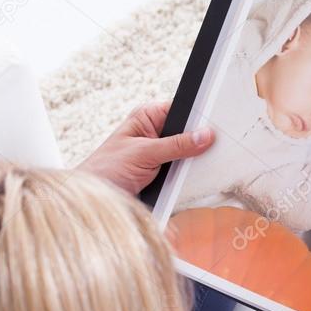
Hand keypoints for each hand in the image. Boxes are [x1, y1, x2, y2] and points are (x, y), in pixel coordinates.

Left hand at [77, 102, 213, 193]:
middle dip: (200, 142)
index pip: (183, 110)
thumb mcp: (144, 153)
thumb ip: (176, 145)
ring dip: (194, 163)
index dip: (200, 117)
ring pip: (188, 154)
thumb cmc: (106, 170)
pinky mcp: (163, 173)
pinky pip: (183, 172)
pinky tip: (197, 179)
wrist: (93, 200)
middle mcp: (156, 132)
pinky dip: (189, 177)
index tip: (217, 125)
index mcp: (148, 117)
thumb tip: (205, 135)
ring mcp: (161, 153)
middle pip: (189, 133)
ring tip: (207, 165)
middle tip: (216, 148)